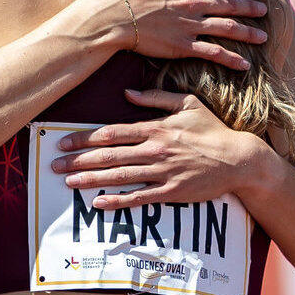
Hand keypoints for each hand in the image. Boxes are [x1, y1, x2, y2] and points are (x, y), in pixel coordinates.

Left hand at [49, 89, 271, 209]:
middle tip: (55, 165)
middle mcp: (155, 149)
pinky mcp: (171, 192)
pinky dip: (118, 200)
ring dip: (90, 179)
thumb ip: (156, 97)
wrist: (239, 159)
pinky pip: (139, 197)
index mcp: (156, 127)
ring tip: (68, 182)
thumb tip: (128, 92)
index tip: (63, 142)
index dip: (84, 138)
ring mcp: (162, 172)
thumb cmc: (212, 130)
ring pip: (119, 176)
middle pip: (108, 155)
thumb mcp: (187, 104)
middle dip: (78, 160)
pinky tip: (98, 203)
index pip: (112, 132)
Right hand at [104, 0, 266, 70]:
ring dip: (248, 33)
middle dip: (249, 7)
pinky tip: (245, 64)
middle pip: (229, 4)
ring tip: (263, 37)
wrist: (111, 16)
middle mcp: (192, 3)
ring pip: (228, 27)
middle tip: (264, 10)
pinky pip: (214, 52)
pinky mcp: (184, 46)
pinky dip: (231, 59)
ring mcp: (191, 25)